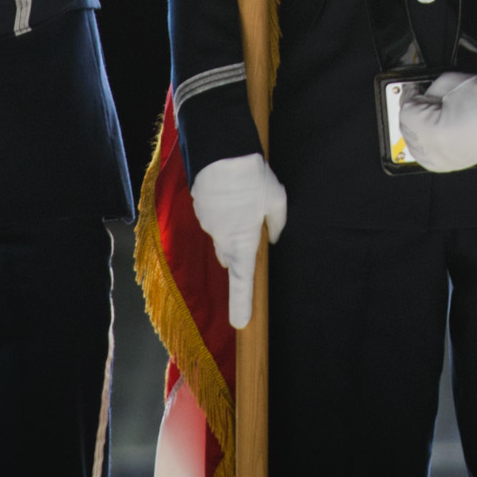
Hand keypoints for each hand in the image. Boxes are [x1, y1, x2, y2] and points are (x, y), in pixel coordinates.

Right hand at [191, 154, 289, 327]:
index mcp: (243, 243)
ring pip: (221, 236)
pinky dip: (221, 213)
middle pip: (229, 258)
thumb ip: (277, 224)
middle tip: (253, 233)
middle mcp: (222, 239)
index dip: (242, 304)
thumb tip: (273, 237)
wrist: (221, 152)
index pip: (242, 282)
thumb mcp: (277, 200)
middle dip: (238, 255)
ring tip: (244, 201)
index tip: (240, 324)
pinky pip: (213, 219)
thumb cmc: (253, 178)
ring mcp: (208, 224)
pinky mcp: (199, 209)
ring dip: (232, 228)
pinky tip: (230, 193)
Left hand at [396, 72, 476, 174]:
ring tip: (427, 114)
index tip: (413, 89)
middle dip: (413, 112)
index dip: (410, 96)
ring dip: (416, 129)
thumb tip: (419, 96)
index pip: (406, 111)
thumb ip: (428, 92)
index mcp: (431, 130)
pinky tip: (430, 133)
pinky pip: (428, 157)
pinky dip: (424, 145)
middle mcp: (435, 151)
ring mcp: (444, 160)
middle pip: (407, 129)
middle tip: (420, 99)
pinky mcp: (452, 164)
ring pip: (414, 146)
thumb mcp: (448, 84)